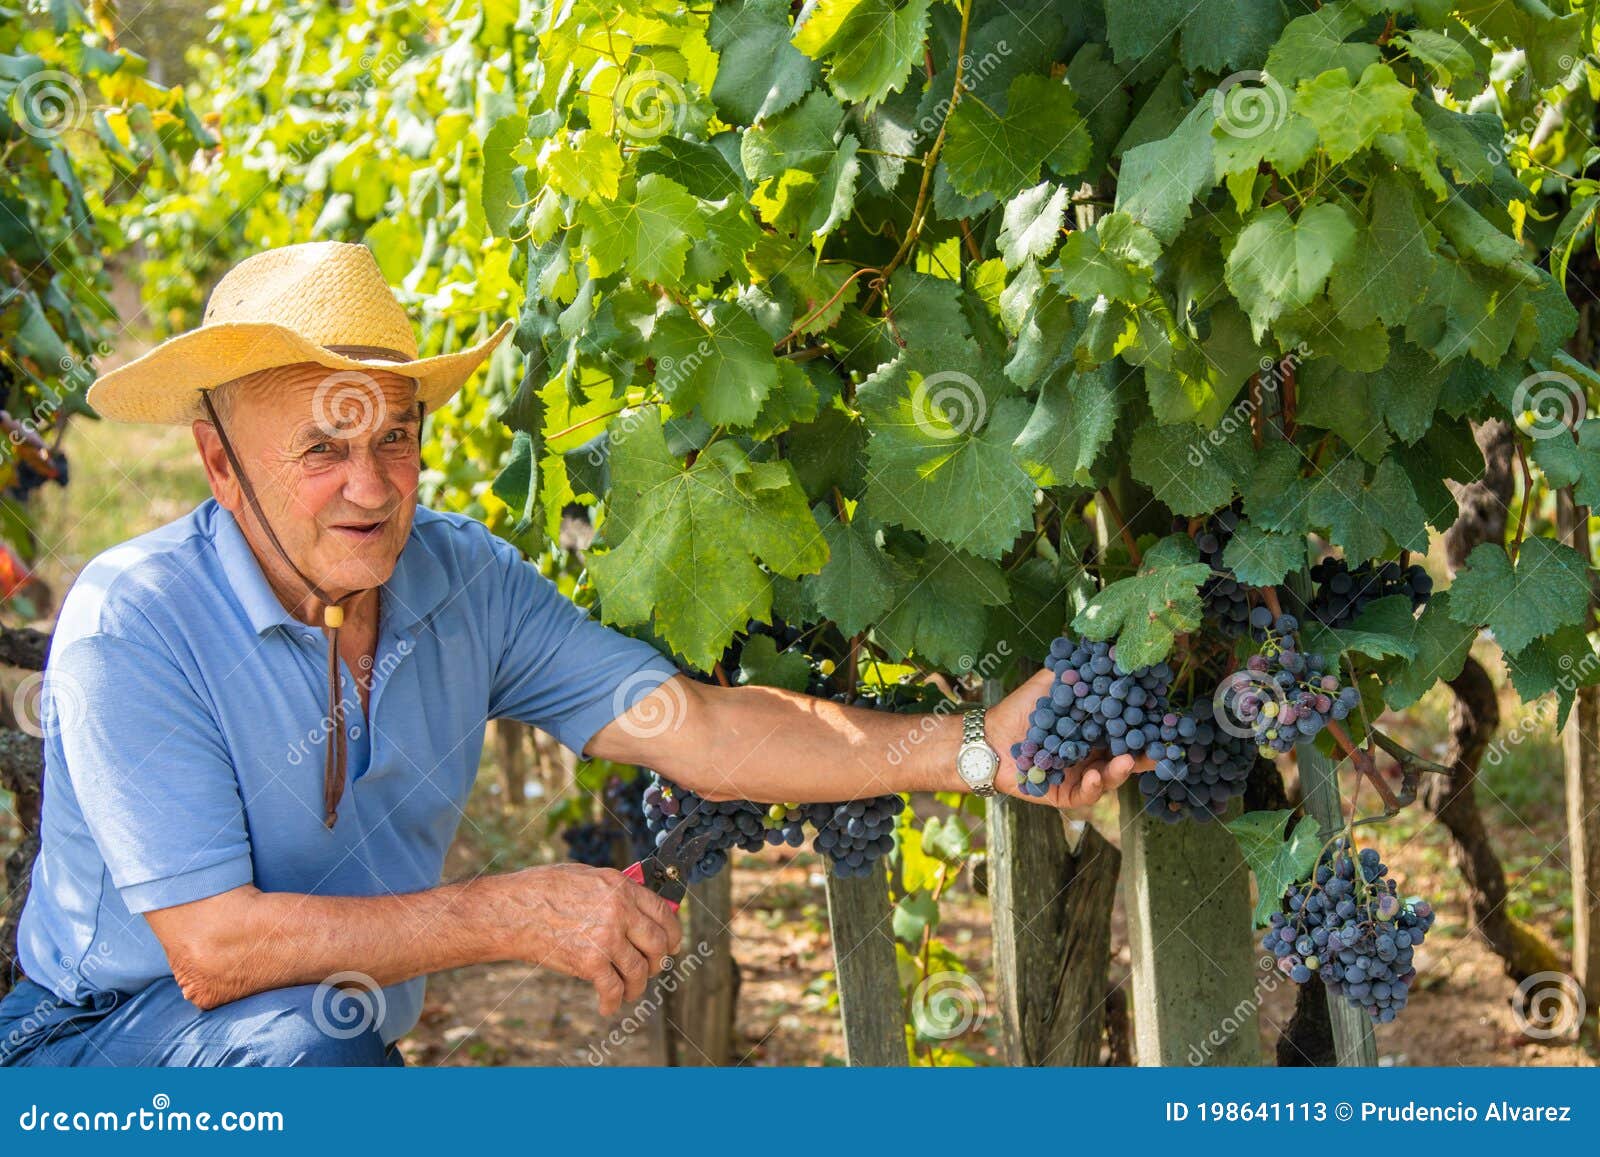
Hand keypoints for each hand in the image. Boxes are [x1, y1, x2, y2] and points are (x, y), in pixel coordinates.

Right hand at [497, 863, 682, 1015]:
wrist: (514, 911)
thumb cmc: (543, 890)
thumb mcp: (586, 876)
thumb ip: (615, 891)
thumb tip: (636, 907)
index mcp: (621, 888)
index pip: (663, 912)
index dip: (673, 932)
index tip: (673, 944)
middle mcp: (620, 912)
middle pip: (658, 944)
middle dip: (659, 961)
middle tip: (653, 969)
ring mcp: (607, 939)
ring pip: (640, 971)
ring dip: (638, 986)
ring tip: (630, 991)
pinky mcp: (590, 963)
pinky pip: (614, 989)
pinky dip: (614, 1002)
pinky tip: (608, 1005)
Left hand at [986, 667, 1154, 807]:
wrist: (990, 736)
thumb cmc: (1022, 709)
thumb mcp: (1052, 683)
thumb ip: (1077, 670)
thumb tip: (1108, 649)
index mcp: (1095, 730)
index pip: (1125, 731)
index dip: (1144, 729)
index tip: (1162, 723)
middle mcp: (1093, 755)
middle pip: (1125, 758)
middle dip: (1143, 756)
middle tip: (1158, 751)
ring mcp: (1081, 776)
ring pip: (1109, 778)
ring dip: (1120, 771)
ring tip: (1127, 761)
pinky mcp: (1065, 794)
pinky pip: (1084, 795)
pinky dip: (1092, 787)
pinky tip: (1094, 776)